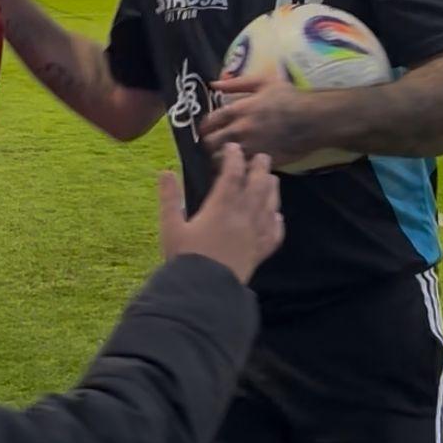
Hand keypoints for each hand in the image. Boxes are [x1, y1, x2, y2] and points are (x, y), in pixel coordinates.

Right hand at [157, 143, 283, 284]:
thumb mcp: (171, 227)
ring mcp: (255, 235)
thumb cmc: (186, 258)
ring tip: (272, 179)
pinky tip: (277, 217)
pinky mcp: (259, 253)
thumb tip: (165, 171)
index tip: (233, 148)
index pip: (233, 174)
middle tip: (261, 156)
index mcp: (221, 207)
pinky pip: (274, 234)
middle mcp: (243, 217)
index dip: (234, 158)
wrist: (204, 293)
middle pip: (258, 185)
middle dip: (260, 168)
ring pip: (270, 205)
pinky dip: (278, 222)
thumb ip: (169, 198)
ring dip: (272, 189)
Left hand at [200, 77, 323, 168]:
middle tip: (214, 144)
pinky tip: (241, 166)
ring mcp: (251, 148)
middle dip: (209, 144)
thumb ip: (236, 83)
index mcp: (238, 110)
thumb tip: (214, 83)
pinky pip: (241, 171)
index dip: (205, 127)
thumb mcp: (262, 82)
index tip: (207, 129)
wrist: (312, 119)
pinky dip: (238, 170)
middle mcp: (240, 131)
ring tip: (225, 158)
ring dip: (220, 159)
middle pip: (211, 143)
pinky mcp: (262, 162)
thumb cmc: (289, 97)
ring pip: (222, 161)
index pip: (209, 122)